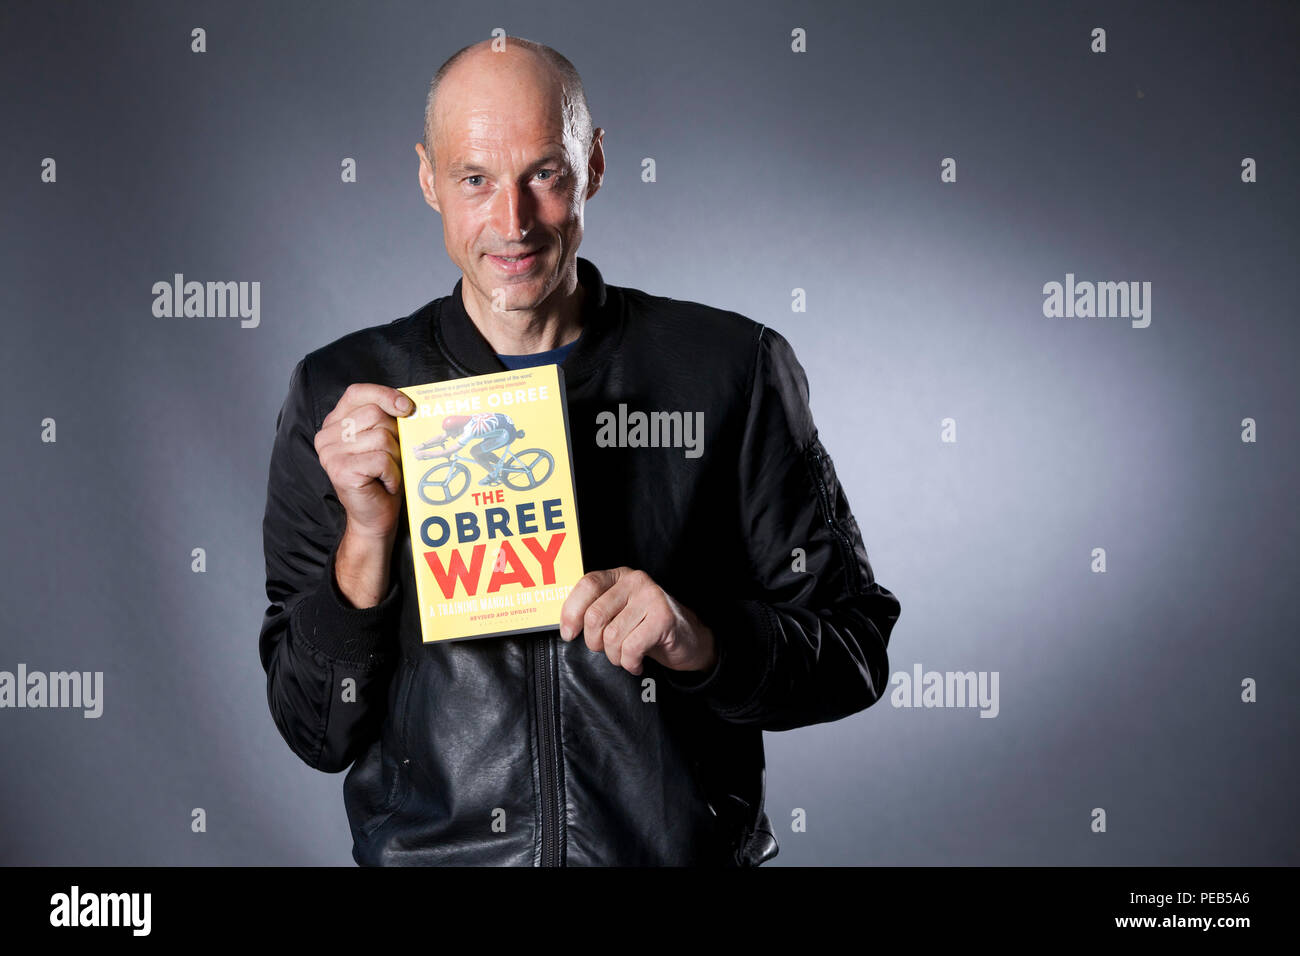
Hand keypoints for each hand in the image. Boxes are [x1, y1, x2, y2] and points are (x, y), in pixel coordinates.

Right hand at [315, 383, 413, 539]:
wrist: (375, 517)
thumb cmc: (382, 477)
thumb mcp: (384, 439)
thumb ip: (386, 417)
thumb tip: (407, 405)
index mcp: (335, 423)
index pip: (357, 392)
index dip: (384, 395)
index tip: (407, 407)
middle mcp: (326, 436)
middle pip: (375, 414)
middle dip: (394, 436)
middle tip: (391, 458)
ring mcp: (330, 454)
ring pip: (382, 437)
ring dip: (395, 458)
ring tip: (386, 473)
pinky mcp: (340, 470)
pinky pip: (382, 460)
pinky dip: (392, 473)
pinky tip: (384, 483)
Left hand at [559, 567, 717, 676]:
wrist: (688, 639)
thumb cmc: (646, 628)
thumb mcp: (619, 613)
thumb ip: (595, 610)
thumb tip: (566, 627)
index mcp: (619, 576)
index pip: (586, 585)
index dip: (571, 612)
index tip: (569, 634)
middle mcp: (635, 581)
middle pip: (595, 616)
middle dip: (595, 642)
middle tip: (607, 649)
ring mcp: (651, 597)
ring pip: (612, 636)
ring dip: (615, 656)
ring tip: (626, 656)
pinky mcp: (664, 617)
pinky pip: (631, 648)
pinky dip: (630, 663)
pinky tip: (638, 662)